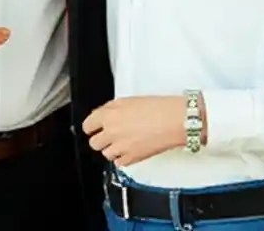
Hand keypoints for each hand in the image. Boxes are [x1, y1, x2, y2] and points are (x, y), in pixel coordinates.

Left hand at [82, 96, 196, 166]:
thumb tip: (102, 114)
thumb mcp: (128, 100)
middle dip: (101, 139)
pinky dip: (123, 158)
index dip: (91, 126)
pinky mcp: (133, 158)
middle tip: (109, 136)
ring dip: (112, 149)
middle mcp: (111, 132)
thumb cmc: (158, 108)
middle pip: (94, 143)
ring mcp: (121, 147)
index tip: (94, 127)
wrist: (176, 120)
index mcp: (108, 116)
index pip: (87, 126)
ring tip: (123, 143)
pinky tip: (130, 150)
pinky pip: (119, 163)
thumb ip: (110, 109)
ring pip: (106, 154)